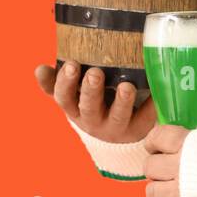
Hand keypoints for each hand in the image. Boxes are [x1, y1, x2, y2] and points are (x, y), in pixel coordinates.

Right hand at [34, 60, 156, 142]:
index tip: (70, 64)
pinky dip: (152, 105)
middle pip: (89, 107)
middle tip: (94, 73)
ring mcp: (116, 127)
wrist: (115, 132)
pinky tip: (157, 91)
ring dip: (122, 102)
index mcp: (74, 108)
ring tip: (127, 87)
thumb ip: (56, 81)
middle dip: (91, 90)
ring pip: (117, 117)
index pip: (64, 97)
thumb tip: (39, 70)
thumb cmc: (92, 101)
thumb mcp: (72, 94)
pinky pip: (146, 118)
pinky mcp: (138, 129)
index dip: (64, 83)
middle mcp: (92, 120)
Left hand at [136, 123, 194, 196]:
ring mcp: (183, 195)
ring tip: (169, 192)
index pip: (158, 136)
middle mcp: (181, 168)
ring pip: (152, 193)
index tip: (157, 146)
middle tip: (168, 171)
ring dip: (158, 192)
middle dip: (157, 168)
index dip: (154, 141)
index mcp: (191, 144)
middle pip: (151, 167)